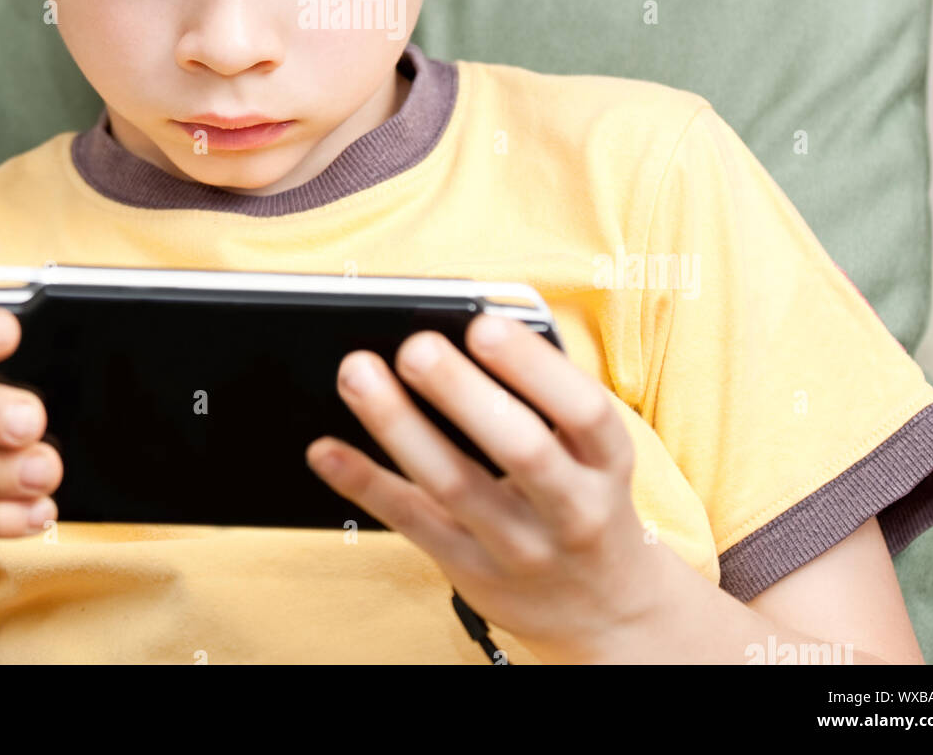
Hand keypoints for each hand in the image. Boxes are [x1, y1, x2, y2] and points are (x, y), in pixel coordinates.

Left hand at [305, 314, 663, 663]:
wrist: (606, 608)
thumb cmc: (585, 493)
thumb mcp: (594, 451)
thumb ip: (544, 397)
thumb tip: (465, 328)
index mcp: (606, 461)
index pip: (584, 411)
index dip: (534, 366)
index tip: (483, 324)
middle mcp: (572, 508)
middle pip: (520, 450)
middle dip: (463, 393)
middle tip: (415, 347)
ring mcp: (519, 546)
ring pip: (455, 485)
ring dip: (399, 425)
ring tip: (357, 374)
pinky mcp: (470, 570)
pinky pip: (412, 523)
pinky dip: (364, 483)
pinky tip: (325, 449)